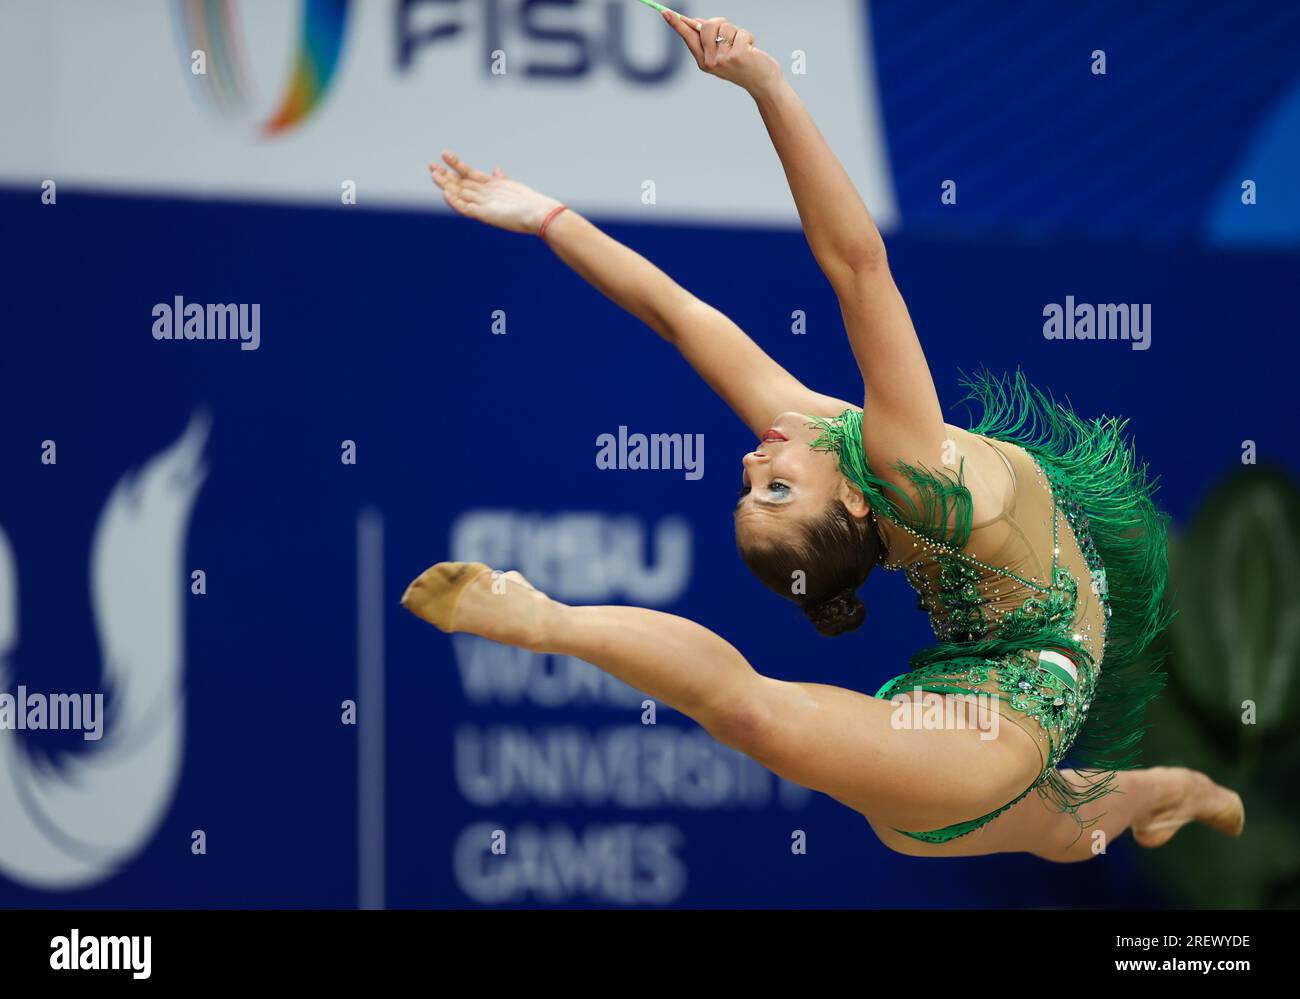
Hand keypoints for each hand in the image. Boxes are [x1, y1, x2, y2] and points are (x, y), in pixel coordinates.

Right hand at [428, 151, 561, 234]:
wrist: (539, 215)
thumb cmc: (528, 203)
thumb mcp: (511, 186)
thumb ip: (500, 179)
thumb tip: (496, 170)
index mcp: (489, 187)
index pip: (468, 173)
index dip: (456, 164)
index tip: (444, 154)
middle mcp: (483, 196)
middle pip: (460, 184)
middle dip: (445, 175)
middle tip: (430, 165)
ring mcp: (483, 206)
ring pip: (460, 194)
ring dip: (446, 185)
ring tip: (433, 174)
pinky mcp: (485, 215)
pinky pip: (466, 208)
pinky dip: (455, 201)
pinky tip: (446, 193)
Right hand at [663, 13, 780, 94]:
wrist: (762, 83)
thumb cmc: (744, 65)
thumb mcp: (723, 54)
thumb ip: (710, 39)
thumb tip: (697, 21)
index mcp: (703, 61)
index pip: (688, 38)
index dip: (677, 24)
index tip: (665, 12)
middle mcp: (709, 62)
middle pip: (707, 24)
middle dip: (721, 23)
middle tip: (731, 36)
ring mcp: (722, 60)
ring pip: (725, 27)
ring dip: (737, 32)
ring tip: (742, 48)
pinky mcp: (736, 56)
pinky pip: (740, 32)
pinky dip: (748, 37)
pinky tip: (751, 51)